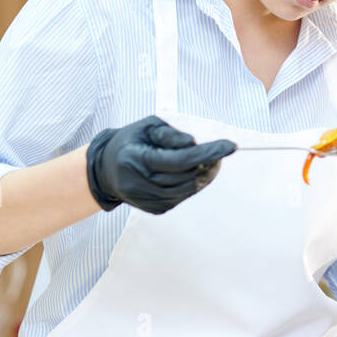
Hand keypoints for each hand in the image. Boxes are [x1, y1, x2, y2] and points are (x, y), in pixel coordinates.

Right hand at [85, 115, 235, 214]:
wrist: (106, 169)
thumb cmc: (130, 142)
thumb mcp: (146, 127)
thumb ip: (169, 134)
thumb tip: (193, 143)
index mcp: (135, 160)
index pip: (179, 160)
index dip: (207, 153)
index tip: (231, 146)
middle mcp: (139, 184)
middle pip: (186, 176)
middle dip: (209, 162)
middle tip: (221, 150)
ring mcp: (146, 200)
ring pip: (188, 189)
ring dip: (205, 174)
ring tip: (211, 159)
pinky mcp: (154, 209)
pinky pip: (182, 196)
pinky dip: (193, 184)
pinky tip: (194, 172)